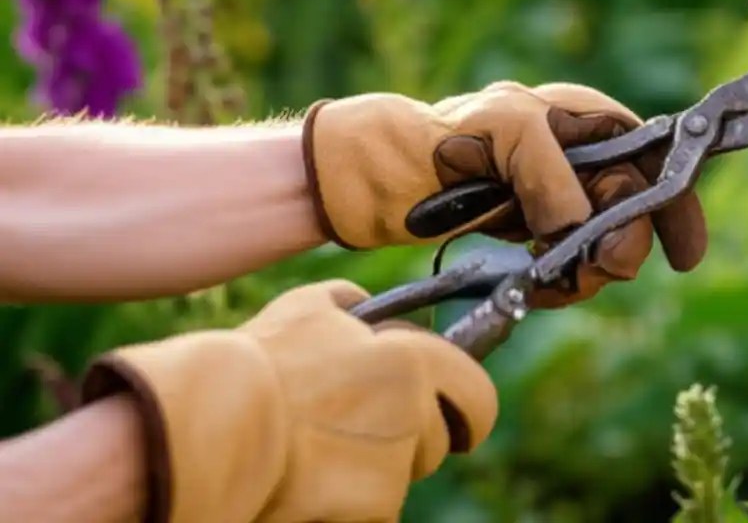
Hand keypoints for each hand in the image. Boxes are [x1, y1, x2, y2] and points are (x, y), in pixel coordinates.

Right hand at [79, 280, 496, 522]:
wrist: (213, 424)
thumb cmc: (257, 362)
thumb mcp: (307, 308)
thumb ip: (352, 303)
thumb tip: (369, 305)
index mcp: (411, 361)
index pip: (477, 393)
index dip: (470, 411)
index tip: (464, 424)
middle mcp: (413, 412)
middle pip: (438, 441)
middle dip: (415, 443)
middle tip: (371, 438)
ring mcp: (394, 464)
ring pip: (401, 477)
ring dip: (374, 472)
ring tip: (318, 454)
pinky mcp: (371, 507)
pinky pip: (372, 511)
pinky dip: (349, 506)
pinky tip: (310, 484)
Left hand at [302, 82, 707, 306]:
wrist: (378, 178)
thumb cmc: (440, 136)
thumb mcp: (503, 132)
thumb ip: (551, 172)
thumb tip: (580, 225)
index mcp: (587, 120)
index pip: (655, 158)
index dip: (675, 203)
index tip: (684, 253)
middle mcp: (583, 157)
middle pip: (635, 212)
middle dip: (620, 248)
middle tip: (594, 272)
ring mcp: (560, 196)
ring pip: (605, 245)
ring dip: (586, 272)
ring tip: (548, 281)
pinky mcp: (538, 230)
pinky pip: (572, 263)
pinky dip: (561, 281)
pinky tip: (536, 285)